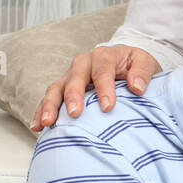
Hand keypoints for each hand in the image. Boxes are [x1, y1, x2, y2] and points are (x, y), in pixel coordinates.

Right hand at [29, 45, 159, 132]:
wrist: (125, 63)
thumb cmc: (134, 66)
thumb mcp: (144, 62)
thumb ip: (142, 72)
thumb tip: (137, 87)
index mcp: (104, 56)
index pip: (102, 70)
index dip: (104, 88)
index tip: (107, 107)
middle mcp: (83, 63)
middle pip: (74, 78)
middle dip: (73, 96)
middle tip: (75, 114)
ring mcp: (70, 76)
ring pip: (56, 88)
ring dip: (50, 105)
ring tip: (47, 123)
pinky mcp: (63, 88)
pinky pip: (50, 99)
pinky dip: (41, 111)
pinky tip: (37, 127)